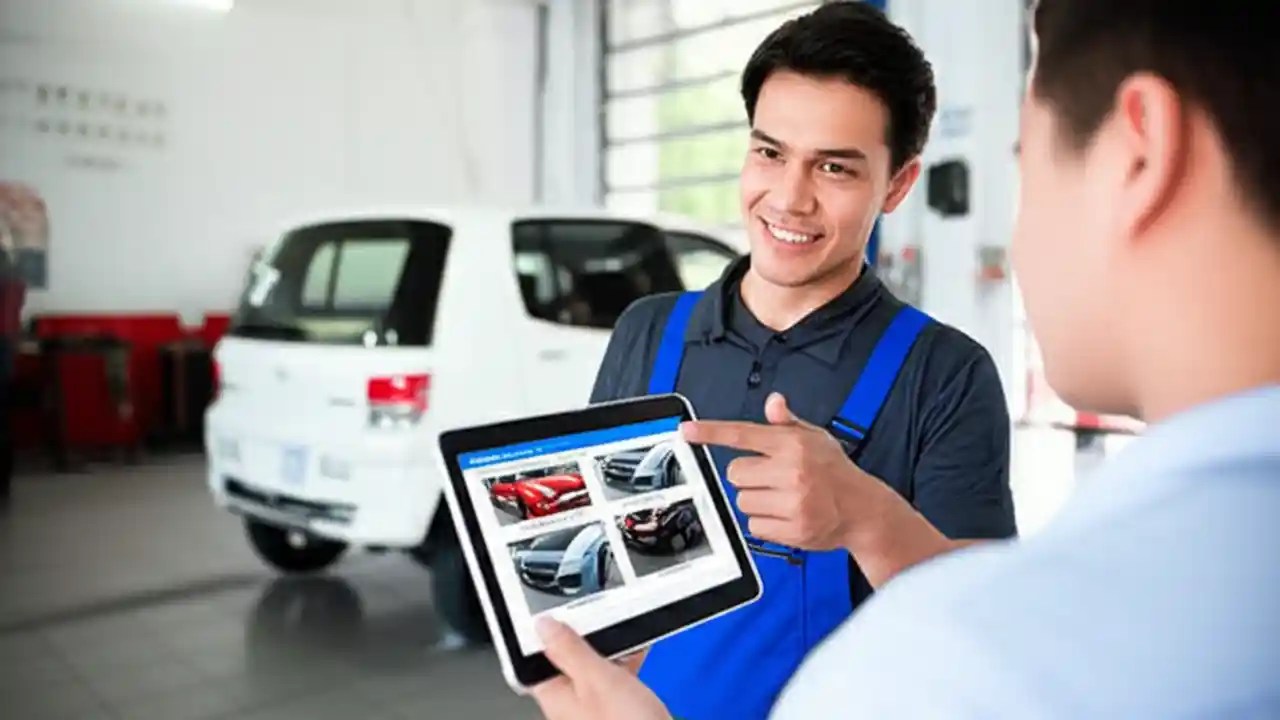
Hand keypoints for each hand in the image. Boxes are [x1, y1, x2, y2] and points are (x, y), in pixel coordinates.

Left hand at [530, 618, 670, 719]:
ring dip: (608, 648)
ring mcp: (592, 709)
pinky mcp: (615, 711)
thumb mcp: (598, 679)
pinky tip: (638, 654)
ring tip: (624, 632)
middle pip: (567, 658)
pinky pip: (613, 680)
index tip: (556, 609)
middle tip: (600, 617)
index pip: (535, 654)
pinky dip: (624, 664)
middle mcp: (569, 704)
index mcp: (553, 694)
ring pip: (593, 667)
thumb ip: (570, 650)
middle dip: (585, 636)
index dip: (543, 630)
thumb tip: (542, 626)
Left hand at [681, 392, 877, 551]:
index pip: (743, 434)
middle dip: (748, 476)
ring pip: (742, 500)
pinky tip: (785, 515)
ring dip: (755, 500)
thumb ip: (787, 423)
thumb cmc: (836, 472)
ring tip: (781, 497)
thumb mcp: (816, 438)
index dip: (710, 432)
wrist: (864, 510)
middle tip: (771, 477)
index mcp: (793, 445)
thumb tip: (773, 402)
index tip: (687, 431)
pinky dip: (765, 523)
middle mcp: (791, 472)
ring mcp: (792, 502)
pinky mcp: (792, 529)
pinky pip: (754, 525)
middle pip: (735, 472)